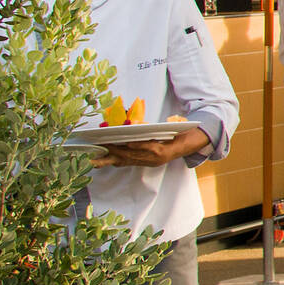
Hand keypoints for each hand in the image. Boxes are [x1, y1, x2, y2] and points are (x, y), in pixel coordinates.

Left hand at [93, 126, 210, 168]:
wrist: (189, 145)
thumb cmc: (181, 133)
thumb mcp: (179, 124)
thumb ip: (173, 122)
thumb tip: (163, 121)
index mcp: (160, 150)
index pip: (141, 147)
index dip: (127, 145)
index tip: (114, 141)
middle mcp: (153, 159)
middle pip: (129, 156)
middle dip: (113, 152)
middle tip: (98, 147)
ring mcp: (149, 162)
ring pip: (126, 161)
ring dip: (110, 159)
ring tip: (94, 159)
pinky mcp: (146, 164)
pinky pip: (129, 163)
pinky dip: (117, 160)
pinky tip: (106, 159)